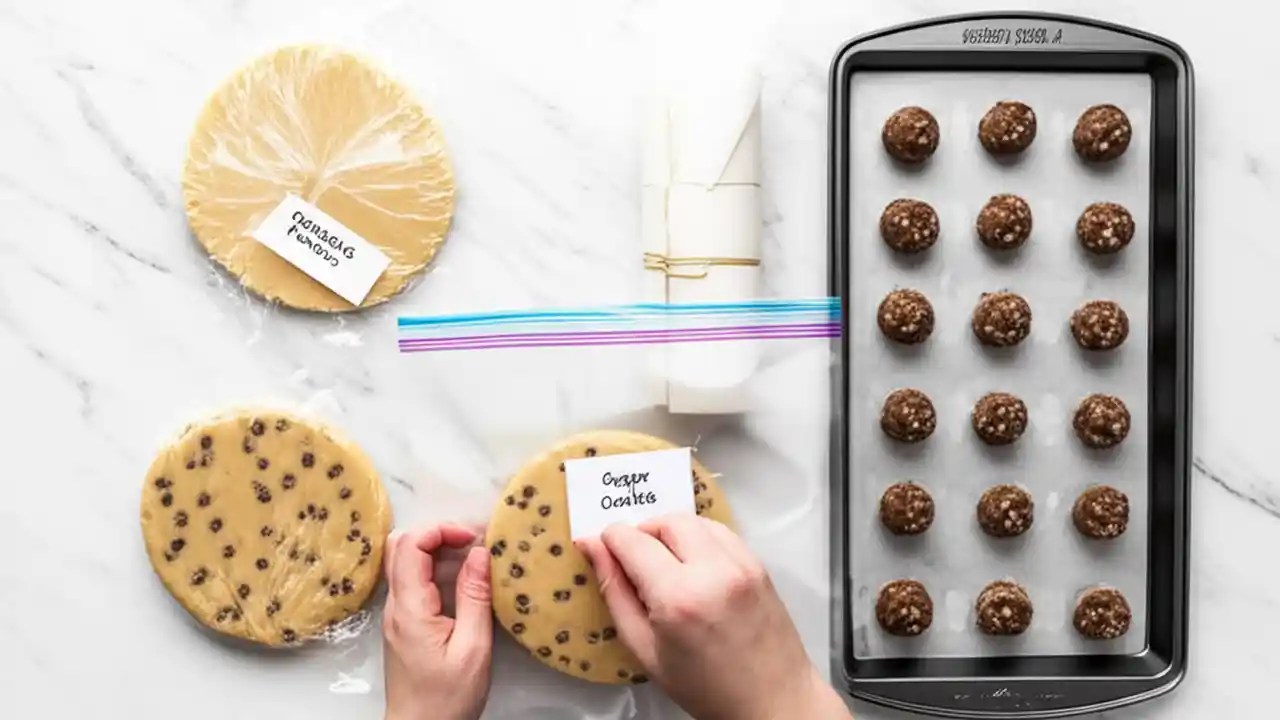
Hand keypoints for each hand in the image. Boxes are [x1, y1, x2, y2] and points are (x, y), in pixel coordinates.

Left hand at [383, 525, 492, 719]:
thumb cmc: (446, 699)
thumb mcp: (473, 648)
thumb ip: (475, 597)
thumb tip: (481, 553)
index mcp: (409, 609)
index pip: (410, 545)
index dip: (441, 529)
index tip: (472, 538)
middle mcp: (395, 607)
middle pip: (401, 546)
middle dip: (437, 533)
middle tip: (471, 543)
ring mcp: (396, 615)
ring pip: (405, 562)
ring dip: (437, 551)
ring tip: (473, 560)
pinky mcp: (404, 624)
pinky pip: (413, 582)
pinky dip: (436, 570)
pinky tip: (462, 582)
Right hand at [577, 515, 850, 719]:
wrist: (771, 699)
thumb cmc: (704, 686)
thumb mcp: (645, 649)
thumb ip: (615, 592)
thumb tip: (591, 547)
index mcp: (678, 597)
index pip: (632, 540)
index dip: (610, 541)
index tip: (603, 550)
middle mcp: (713, 570)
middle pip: (665, 521)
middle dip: (643, 533)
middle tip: (636, 563)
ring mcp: (741, 563)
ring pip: (693, 520)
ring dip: (672, 533)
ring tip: (666, 566)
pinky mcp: (758, 563)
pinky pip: (720, 531)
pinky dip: (700, 538)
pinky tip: (695, 567)